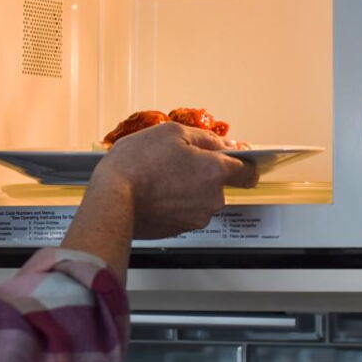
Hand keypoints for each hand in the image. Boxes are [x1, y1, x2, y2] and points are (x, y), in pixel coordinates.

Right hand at [91, 121, 258, 239]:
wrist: (112, 199)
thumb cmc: (137, 164)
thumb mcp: (172, 132)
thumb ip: (205, 138)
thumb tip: (222, 143)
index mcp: (215, 172)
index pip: (249, 172)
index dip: (242, 162)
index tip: (236, 158)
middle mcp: (211, 199)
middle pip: (219, 184)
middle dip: (204, 173)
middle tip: (178, 160)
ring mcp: (195, 217)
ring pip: (201, 199)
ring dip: (187, 188)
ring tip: (160, 176)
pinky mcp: (178, 230)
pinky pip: (184, 212)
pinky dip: (175, 202)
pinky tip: (155, 191)